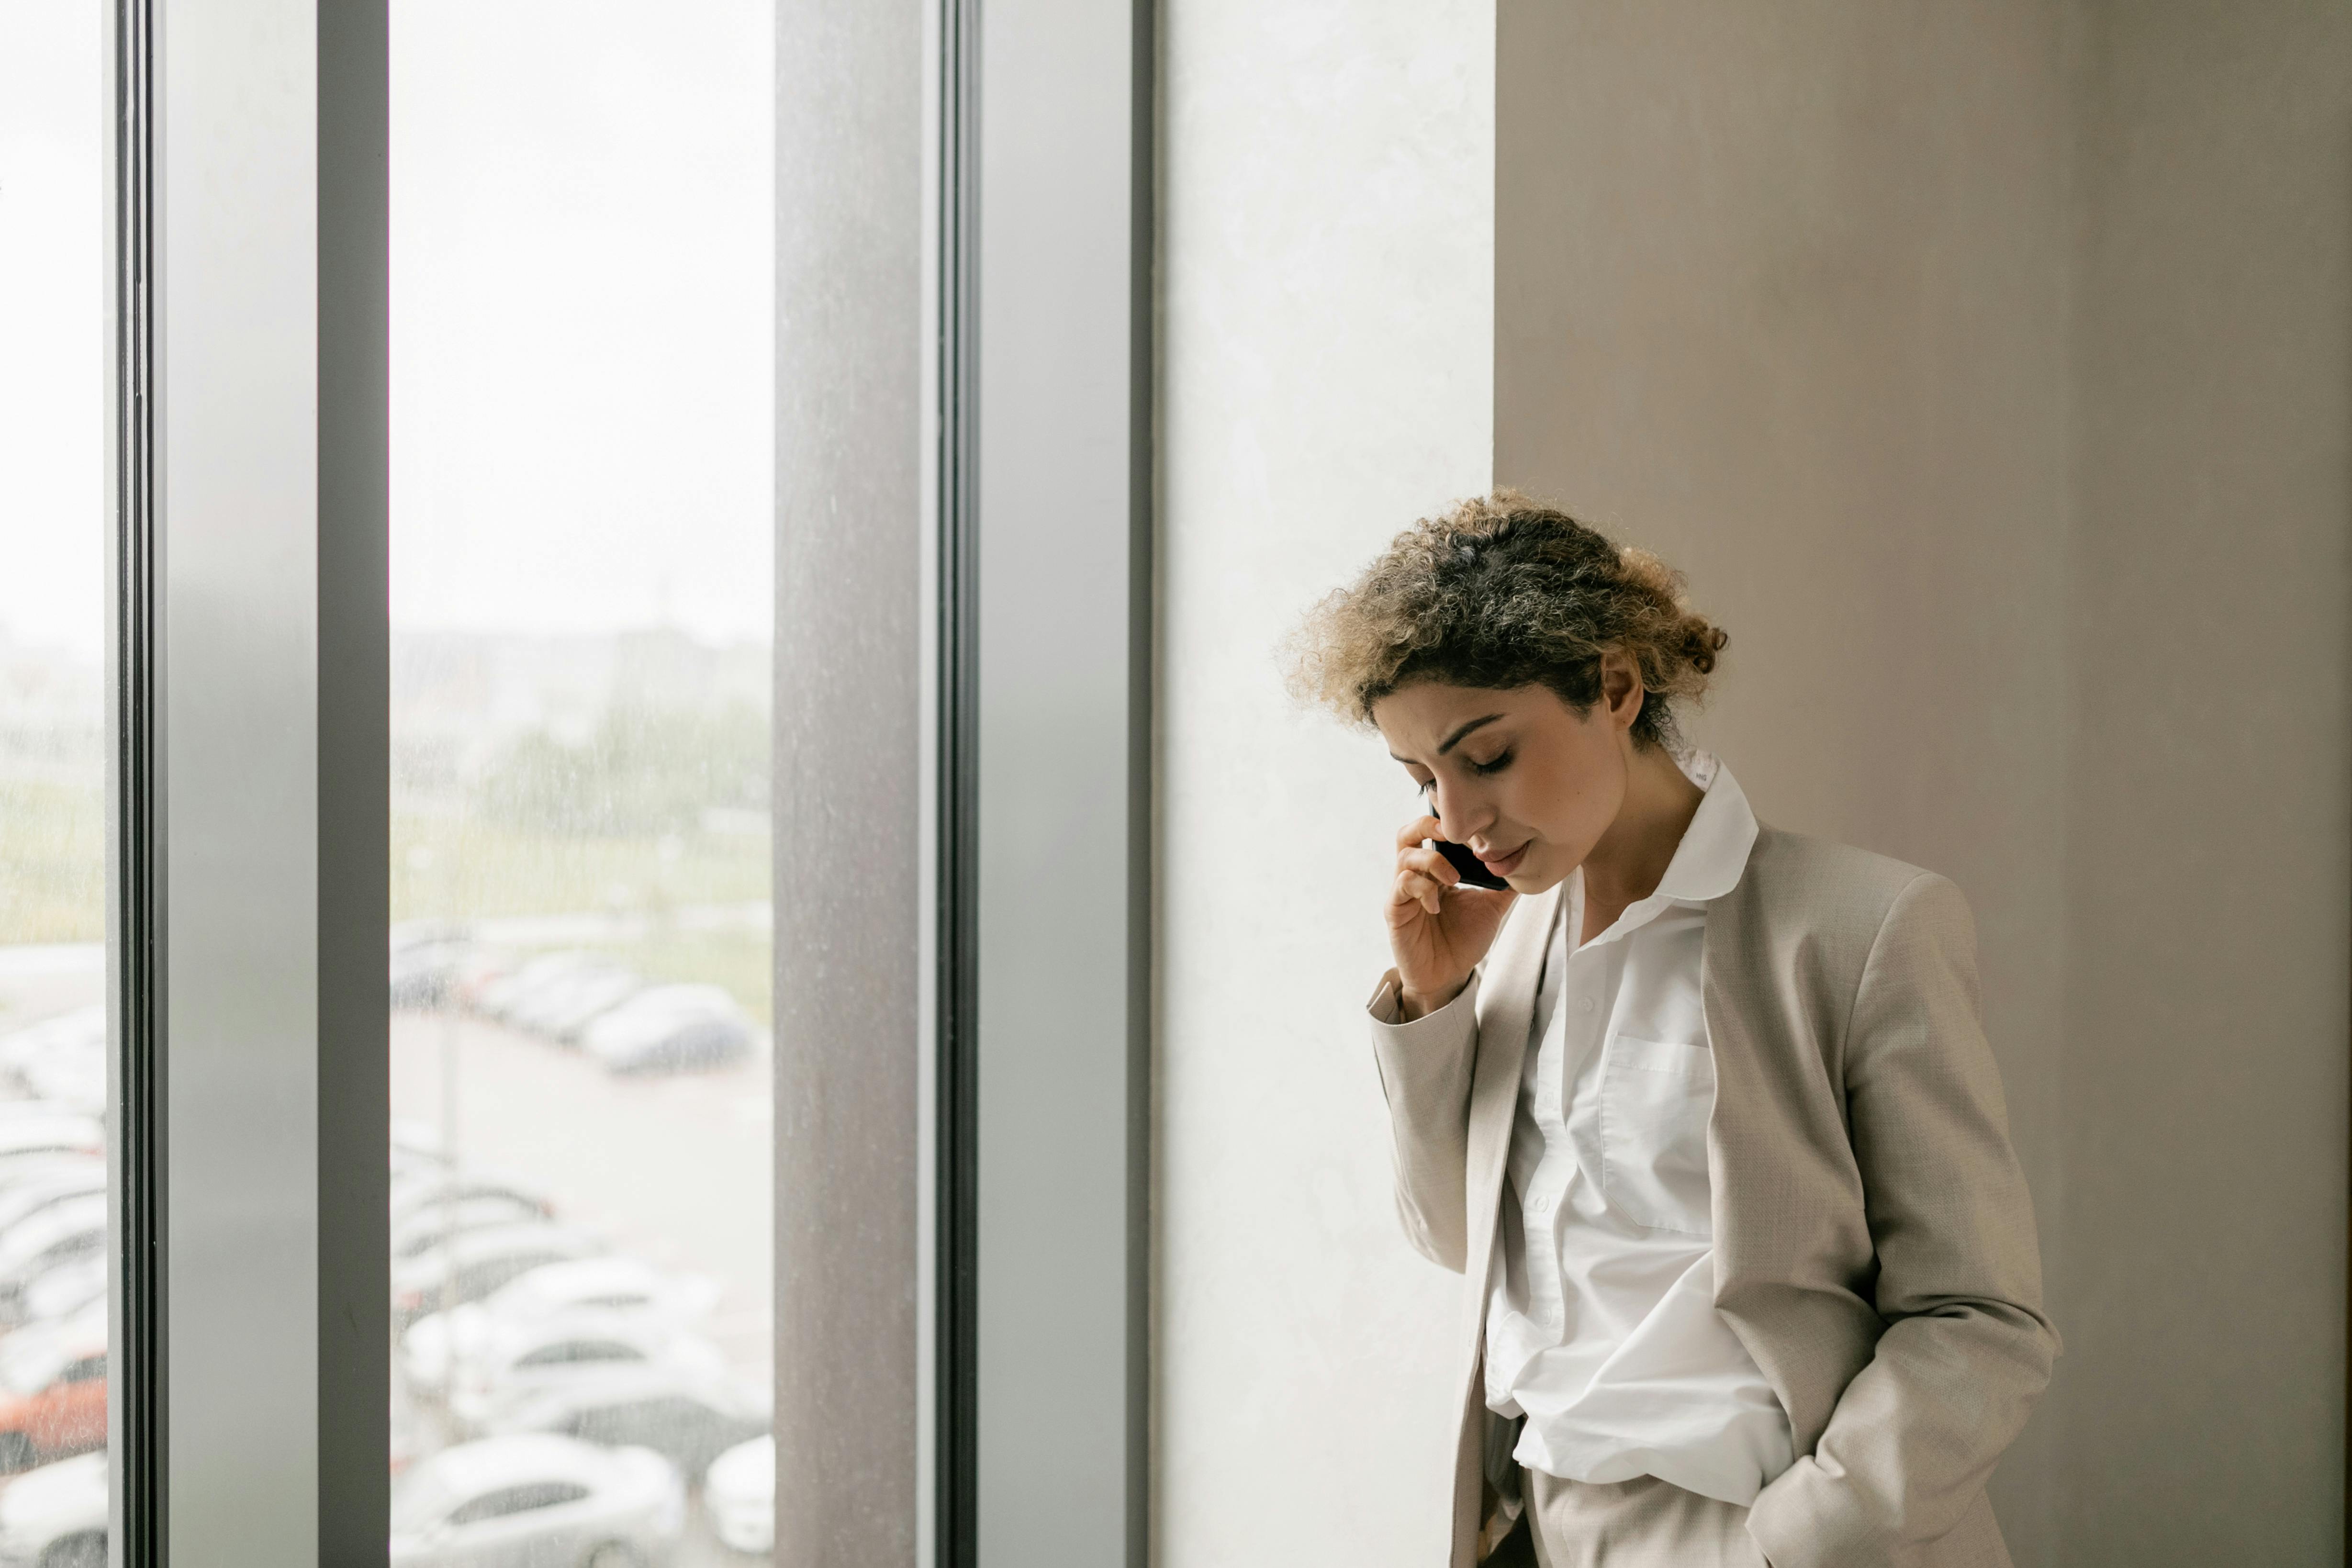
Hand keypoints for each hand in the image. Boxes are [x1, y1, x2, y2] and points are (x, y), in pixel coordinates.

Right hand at [1387, 815, 1515, 1017]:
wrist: (1449, 976)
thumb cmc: (1464, 940)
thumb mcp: (1491, 906)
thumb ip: (1504, 884)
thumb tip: (1527, 861)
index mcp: (1436, 869)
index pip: (1432, 832)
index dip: (1448, 822)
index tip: (1474, 825)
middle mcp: (1416, 875)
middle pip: (1407, 833)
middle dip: (1427, 825)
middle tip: (1452, 832)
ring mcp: (1402, 892)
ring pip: (1405, 856)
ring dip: (1433, 861)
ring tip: (1454, 879)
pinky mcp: (1395, 911)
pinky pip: (1402, 886)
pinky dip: (1423, 889)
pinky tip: (1438, 905)